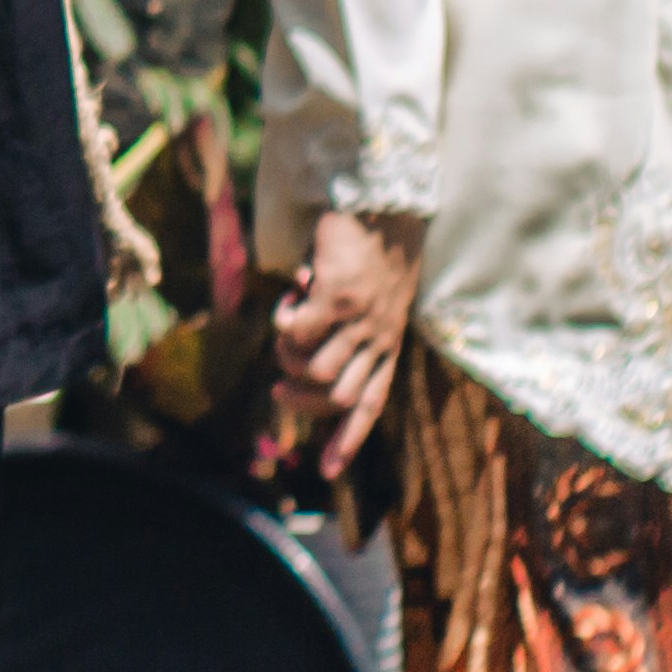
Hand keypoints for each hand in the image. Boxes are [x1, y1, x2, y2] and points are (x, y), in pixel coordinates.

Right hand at [272, 206, 422, 469]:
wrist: (381, 202)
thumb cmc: (370, 246)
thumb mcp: (369, 298)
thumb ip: (344, 326)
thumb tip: (299, 342)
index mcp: (390, 343)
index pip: (373, 404)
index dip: (348, 438)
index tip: (327, 469)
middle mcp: (380, 338)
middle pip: (340, 397)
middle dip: (303, 400)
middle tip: (280, 387)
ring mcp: (360, 320)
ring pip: (315, 368)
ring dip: (290, 354)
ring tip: (287, 326)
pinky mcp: (338, 297)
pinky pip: (297, 330)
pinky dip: (285, 320)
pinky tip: (290, 296)